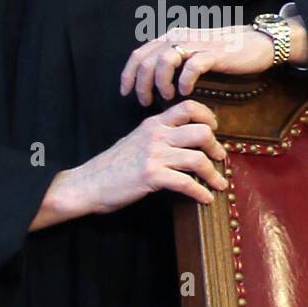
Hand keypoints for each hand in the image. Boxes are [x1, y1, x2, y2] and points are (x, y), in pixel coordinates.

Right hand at [29, 100, 227, 228]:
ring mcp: (154, 155)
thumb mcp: (135, 141)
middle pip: (201, 132)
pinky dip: (201, 192)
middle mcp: (156, 135)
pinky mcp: (152, 176)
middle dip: (216, 147)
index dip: (208, 116)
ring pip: (198, 159)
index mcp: (152, 124)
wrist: (88, 183)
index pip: (188, 107)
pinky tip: (205, 199)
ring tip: (219, 184)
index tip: (214, 129)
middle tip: (220, 158)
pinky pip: (186, 183)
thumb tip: (183, 142)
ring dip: (214, 174)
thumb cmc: (112, 166)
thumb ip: (157, 137)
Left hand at [120, 24, 276, 105]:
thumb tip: (154, 85)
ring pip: (165, 61)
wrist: (256, 43)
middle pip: (147, 60)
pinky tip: (185, 93)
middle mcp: (180, 37)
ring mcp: (196, 43)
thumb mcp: (193, 54)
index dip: (128, 74)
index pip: (139, 54)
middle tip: (144, 103)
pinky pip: (192, 66)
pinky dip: (184, 81)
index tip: (125, 93)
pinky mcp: (213, 53)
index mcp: (171, 37)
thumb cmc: (224, 53)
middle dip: (141, 84)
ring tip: (166, 97)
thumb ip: (174, 62)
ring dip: (161, 83)